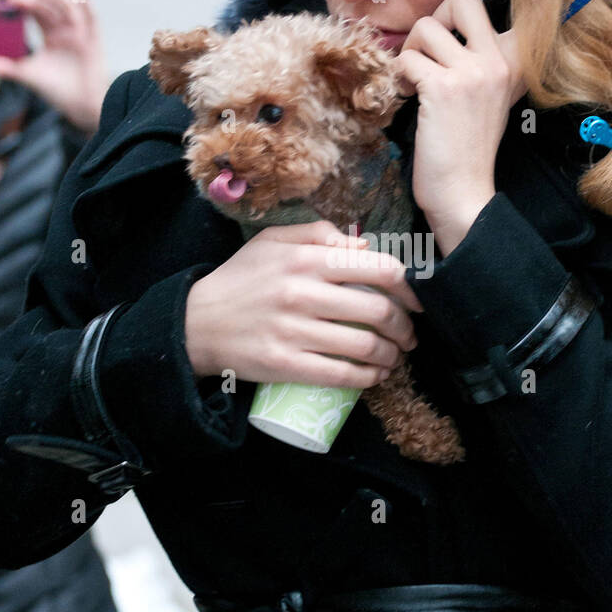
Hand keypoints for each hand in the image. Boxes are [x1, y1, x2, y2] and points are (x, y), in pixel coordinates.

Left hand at [0, 0, 108, 132]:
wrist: (82, 106)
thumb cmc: (58, 90)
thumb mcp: (31, 76)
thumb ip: (10, 69)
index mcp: (49, 36)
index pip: (35, 13)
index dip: (25, 4)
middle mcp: (64, 31)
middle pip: (49, 8)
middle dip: (34, 0)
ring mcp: (79, 33)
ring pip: (67, 8)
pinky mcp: (93, 38)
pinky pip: (91, 18)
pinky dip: (86, 4)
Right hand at [184, 219, 423, 386]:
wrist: (195, 323)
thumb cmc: (241, 280)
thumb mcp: (273, 241)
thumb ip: (318, 233)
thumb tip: (364, 243)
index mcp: (305, 258)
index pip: (378, 267)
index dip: (409, 287)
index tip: (416, 301)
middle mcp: (302, 292)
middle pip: (378, 310)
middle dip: (405, 327)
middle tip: (409, 335)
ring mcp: (293, 331)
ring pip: (364, 345)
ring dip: (391, 355)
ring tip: (395, 357)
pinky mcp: (284, 364)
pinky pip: (340, 375)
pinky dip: (368, 378)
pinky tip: (376, 376)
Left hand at [395, 0, 523, 251]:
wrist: (463, 193)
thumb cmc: (468, 149)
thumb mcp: (491, 98)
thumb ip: (482, 62)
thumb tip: (448, 29)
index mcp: (515, 61)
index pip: (500, 3)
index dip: (464, 12)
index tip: (452, 35)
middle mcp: (499, 60)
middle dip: (435, 17)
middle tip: (427, 51)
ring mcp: (472, 72)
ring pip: (425, 28)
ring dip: (410, 53)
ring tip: (413, 82)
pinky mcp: (442, 88)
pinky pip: (407, 59)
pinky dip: (399, 76)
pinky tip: (407, 96)